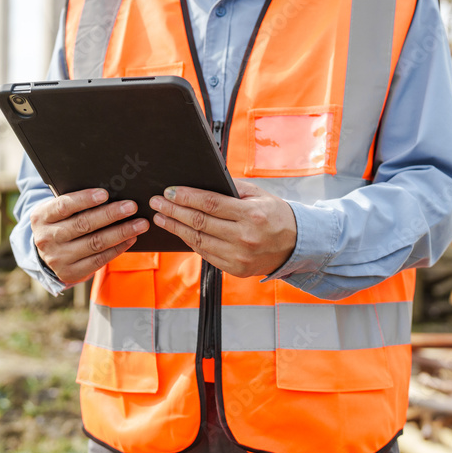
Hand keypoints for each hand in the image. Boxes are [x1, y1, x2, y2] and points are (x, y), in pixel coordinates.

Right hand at [31, 188, 148, 285]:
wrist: (47, 252)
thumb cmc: (60, 222)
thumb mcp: (58, 211)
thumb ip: (76, 203)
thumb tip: (111, 194)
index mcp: (41, 217)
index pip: (64, 206)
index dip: (85, 199)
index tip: (106, 193)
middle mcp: (46, 239)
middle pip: (83, 225)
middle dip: (110, 215)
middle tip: (132, 206)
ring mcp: (57, 259)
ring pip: (94, 243)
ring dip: (121, 232)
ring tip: (140, 224)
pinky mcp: (70, 273)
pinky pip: (99, 260)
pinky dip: (118, 248)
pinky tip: (131, 238)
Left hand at [149, 181, 296, 277]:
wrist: (295, 245)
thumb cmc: (275, 215)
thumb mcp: (258, 195)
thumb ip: (231, 189)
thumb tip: (200, 183)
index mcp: (251, 215)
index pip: (210, 204)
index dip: (186, 197)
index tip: (169, 192)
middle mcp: (244, 238)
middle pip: (199, 222)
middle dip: (173, 211)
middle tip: (156, 203)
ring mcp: (238, 257)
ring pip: (198, 240)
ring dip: (176, 228)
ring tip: (161, 218)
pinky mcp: (235, 269)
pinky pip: (206, 253)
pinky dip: (190, 241)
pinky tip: (179, 231)